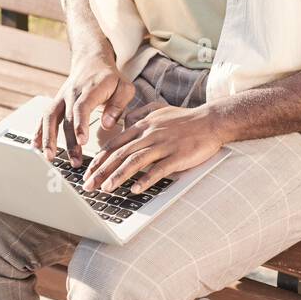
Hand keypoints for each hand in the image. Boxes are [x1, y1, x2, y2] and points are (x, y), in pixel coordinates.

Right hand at [34, 48, 133, 167]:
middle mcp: (72, 93)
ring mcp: (61, 97)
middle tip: (75, 161)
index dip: (80, 125)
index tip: (82, 141)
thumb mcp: (124, 87)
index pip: (82, 107)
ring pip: (50, 117)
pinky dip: (38, 131)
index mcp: (91, 89)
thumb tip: (108, 124)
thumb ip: (119, 105)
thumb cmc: (110, 78)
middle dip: (69, 142)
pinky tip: (36, 146)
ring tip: (50, 157)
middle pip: (66, 118)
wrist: (92, 61)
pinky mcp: (56, 102)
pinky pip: (44, 117)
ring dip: (48, 139)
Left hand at [81, 103, 227, 194]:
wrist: (213, 120)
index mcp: (144, 125)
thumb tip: (125, 122)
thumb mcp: (159, 109)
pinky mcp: (178, 155)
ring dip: (118, 176)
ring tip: (105, 189)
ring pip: (135, 161)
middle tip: (88, 186)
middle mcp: (150, 134)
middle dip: (101, 171)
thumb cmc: (186, 118)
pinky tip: (135, 190)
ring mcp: (164, 145)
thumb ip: (140, 114)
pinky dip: (145, 180)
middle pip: (120, 154)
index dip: (99, 159)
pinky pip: (159, 169)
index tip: (88, 172)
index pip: (115, 143)